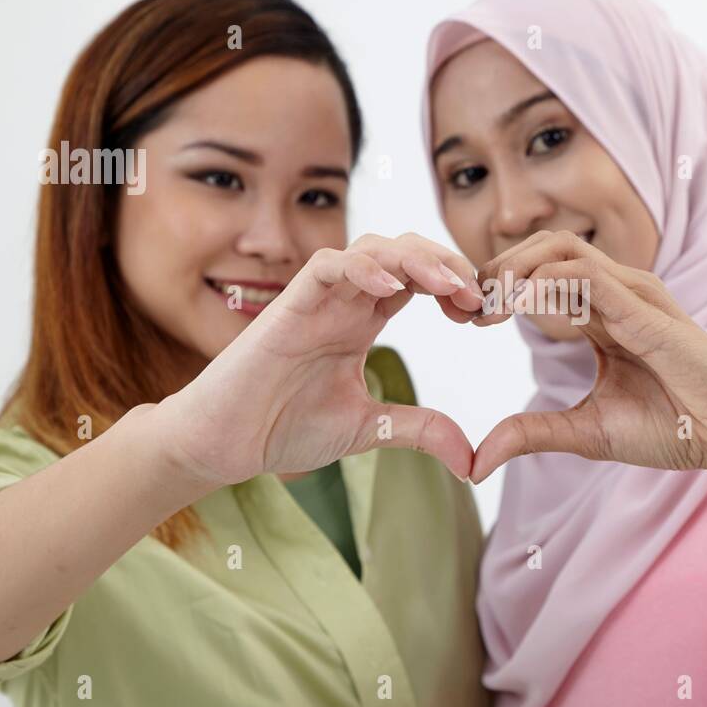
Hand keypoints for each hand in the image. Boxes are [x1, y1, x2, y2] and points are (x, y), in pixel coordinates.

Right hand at [159, 233, 485, 485]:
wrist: (225, 442)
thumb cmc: (282, 426)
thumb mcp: (370, 428)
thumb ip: (419, 430)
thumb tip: (471, 459)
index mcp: (362, 321)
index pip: (418, 280)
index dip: (454, 285)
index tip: (481, 311)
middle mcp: (344, 301)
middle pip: (404, 252)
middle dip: (446, 263)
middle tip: (476, 294)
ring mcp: (318, 299)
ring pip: (372, 247)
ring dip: (416, 258)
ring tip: (449, 285)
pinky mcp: (289, 303)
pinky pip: (329, 264)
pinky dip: (363, 267)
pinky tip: (393, 289)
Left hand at [469, 230, 706, 482]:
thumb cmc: (674, 428)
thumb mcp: (585, 433)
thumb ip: (531, 434)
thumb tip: (476, 460)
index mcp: (601, 314)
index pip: (538, 276)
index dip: (497, 290)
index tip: (467, 321)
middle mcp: (617, 293)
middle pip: (542, 249)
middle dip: (496, 270)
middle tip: (467, 308)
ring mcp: (633, 294)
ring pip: (560, 248)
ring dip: (514, 268)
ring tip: (488, 305)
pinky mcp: (646, 308)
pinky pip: (587, 275)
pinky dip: (545, 281)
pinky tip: (516, 305)